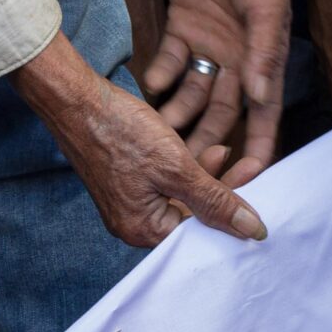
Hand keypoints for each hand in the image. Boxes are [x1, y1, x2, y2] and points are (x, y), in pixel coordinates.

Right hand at [13, 33, 267, 246]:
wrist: (75, 99)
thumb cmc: (121, 132)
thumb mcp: (177, 167)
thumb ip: (216, 201)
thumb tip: (252, 231)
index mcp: (144, 231)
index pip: (201, 233)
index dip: (230, 210)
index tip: (256, 191)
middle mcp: (134, 224)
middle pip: (192, 216)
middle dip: (219, 190)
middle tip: (244, 166)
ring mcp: (128, 202)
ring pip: (181, 195)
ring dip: (204, 175)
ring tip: (223, 150)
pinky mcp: (126, 181)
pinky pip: (164, 182)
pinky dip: (184, 166)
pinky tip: (200, 148)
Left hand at [142, 0, 289, 184]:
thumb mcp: (266, 4)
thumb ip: (263, 53)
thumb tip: (260, 100)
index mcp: (264, 60)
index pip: (262, 120)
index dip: (253, 154)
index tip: (240, 185)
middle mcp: (237, 61)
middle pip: (221, 117)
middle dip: (205, 145)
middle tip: (185, 172)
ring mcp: (209, 46)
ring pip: (192, 97)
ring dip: (177, 117)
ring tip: (159, 135)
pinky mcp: (181, 27)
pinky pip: (168, 63)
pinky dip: (158, 78)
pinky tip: (147, 88)